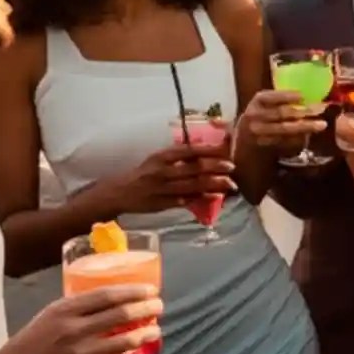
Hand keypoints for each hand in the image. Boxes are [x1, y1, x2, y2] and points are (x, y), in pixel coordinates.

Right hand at [0, 284, 161, 353]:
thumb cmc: (36, 336)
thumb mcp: (53, 312)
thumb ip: (80, 306)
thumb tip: (114, 297)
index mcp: (65, 310)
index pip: (107, 296)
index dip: (133, 292)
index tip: (151, 290)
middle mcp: (73, 330)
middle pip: (119, 316)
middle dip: (145, 309)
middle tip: (158, 306)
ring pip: (121, 344)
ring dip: (143, 335)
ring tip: (155, 330)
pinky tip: (135, 351)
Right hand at [103, 144, 235, 214]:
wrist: (121, 192)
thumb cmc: (143, 173)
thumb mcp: (157, 159)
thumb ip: (177, 157)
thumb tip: (202, 151)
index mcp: (162, 157)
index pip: (188, 151)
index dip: (207, 150)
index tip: (224, 149)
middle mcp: (163, 171)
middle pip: (193, 169)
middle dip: (215, 167)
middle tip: (232, 167)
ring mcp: (163, 189)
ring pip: (192, 185)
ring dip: (212, 185)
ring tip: (229, 184)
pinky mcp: (162, 204)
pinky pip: (184, 201)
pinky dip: (200, 198)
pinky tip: (214, 197)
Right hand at [239, 89, 327, 150]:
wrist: (245, 135)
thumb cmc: (263, 113)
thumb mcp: (267, 101)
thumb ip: (283, 98)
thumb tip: (310, 96)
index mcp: (258, 100)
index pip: (272, 96)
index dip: (287, 96)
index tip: (303, 96)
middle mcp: (256, 115)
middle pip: (281, 113)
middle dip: (302, 111)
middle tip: (320, 109)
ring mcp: (259, 131)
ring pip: (284, 129)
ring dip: (305, 126)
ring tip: (321, 124)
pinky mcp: (265, 144)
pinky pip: (285, 140)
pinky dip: (299, 137)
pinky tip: (310, 134)